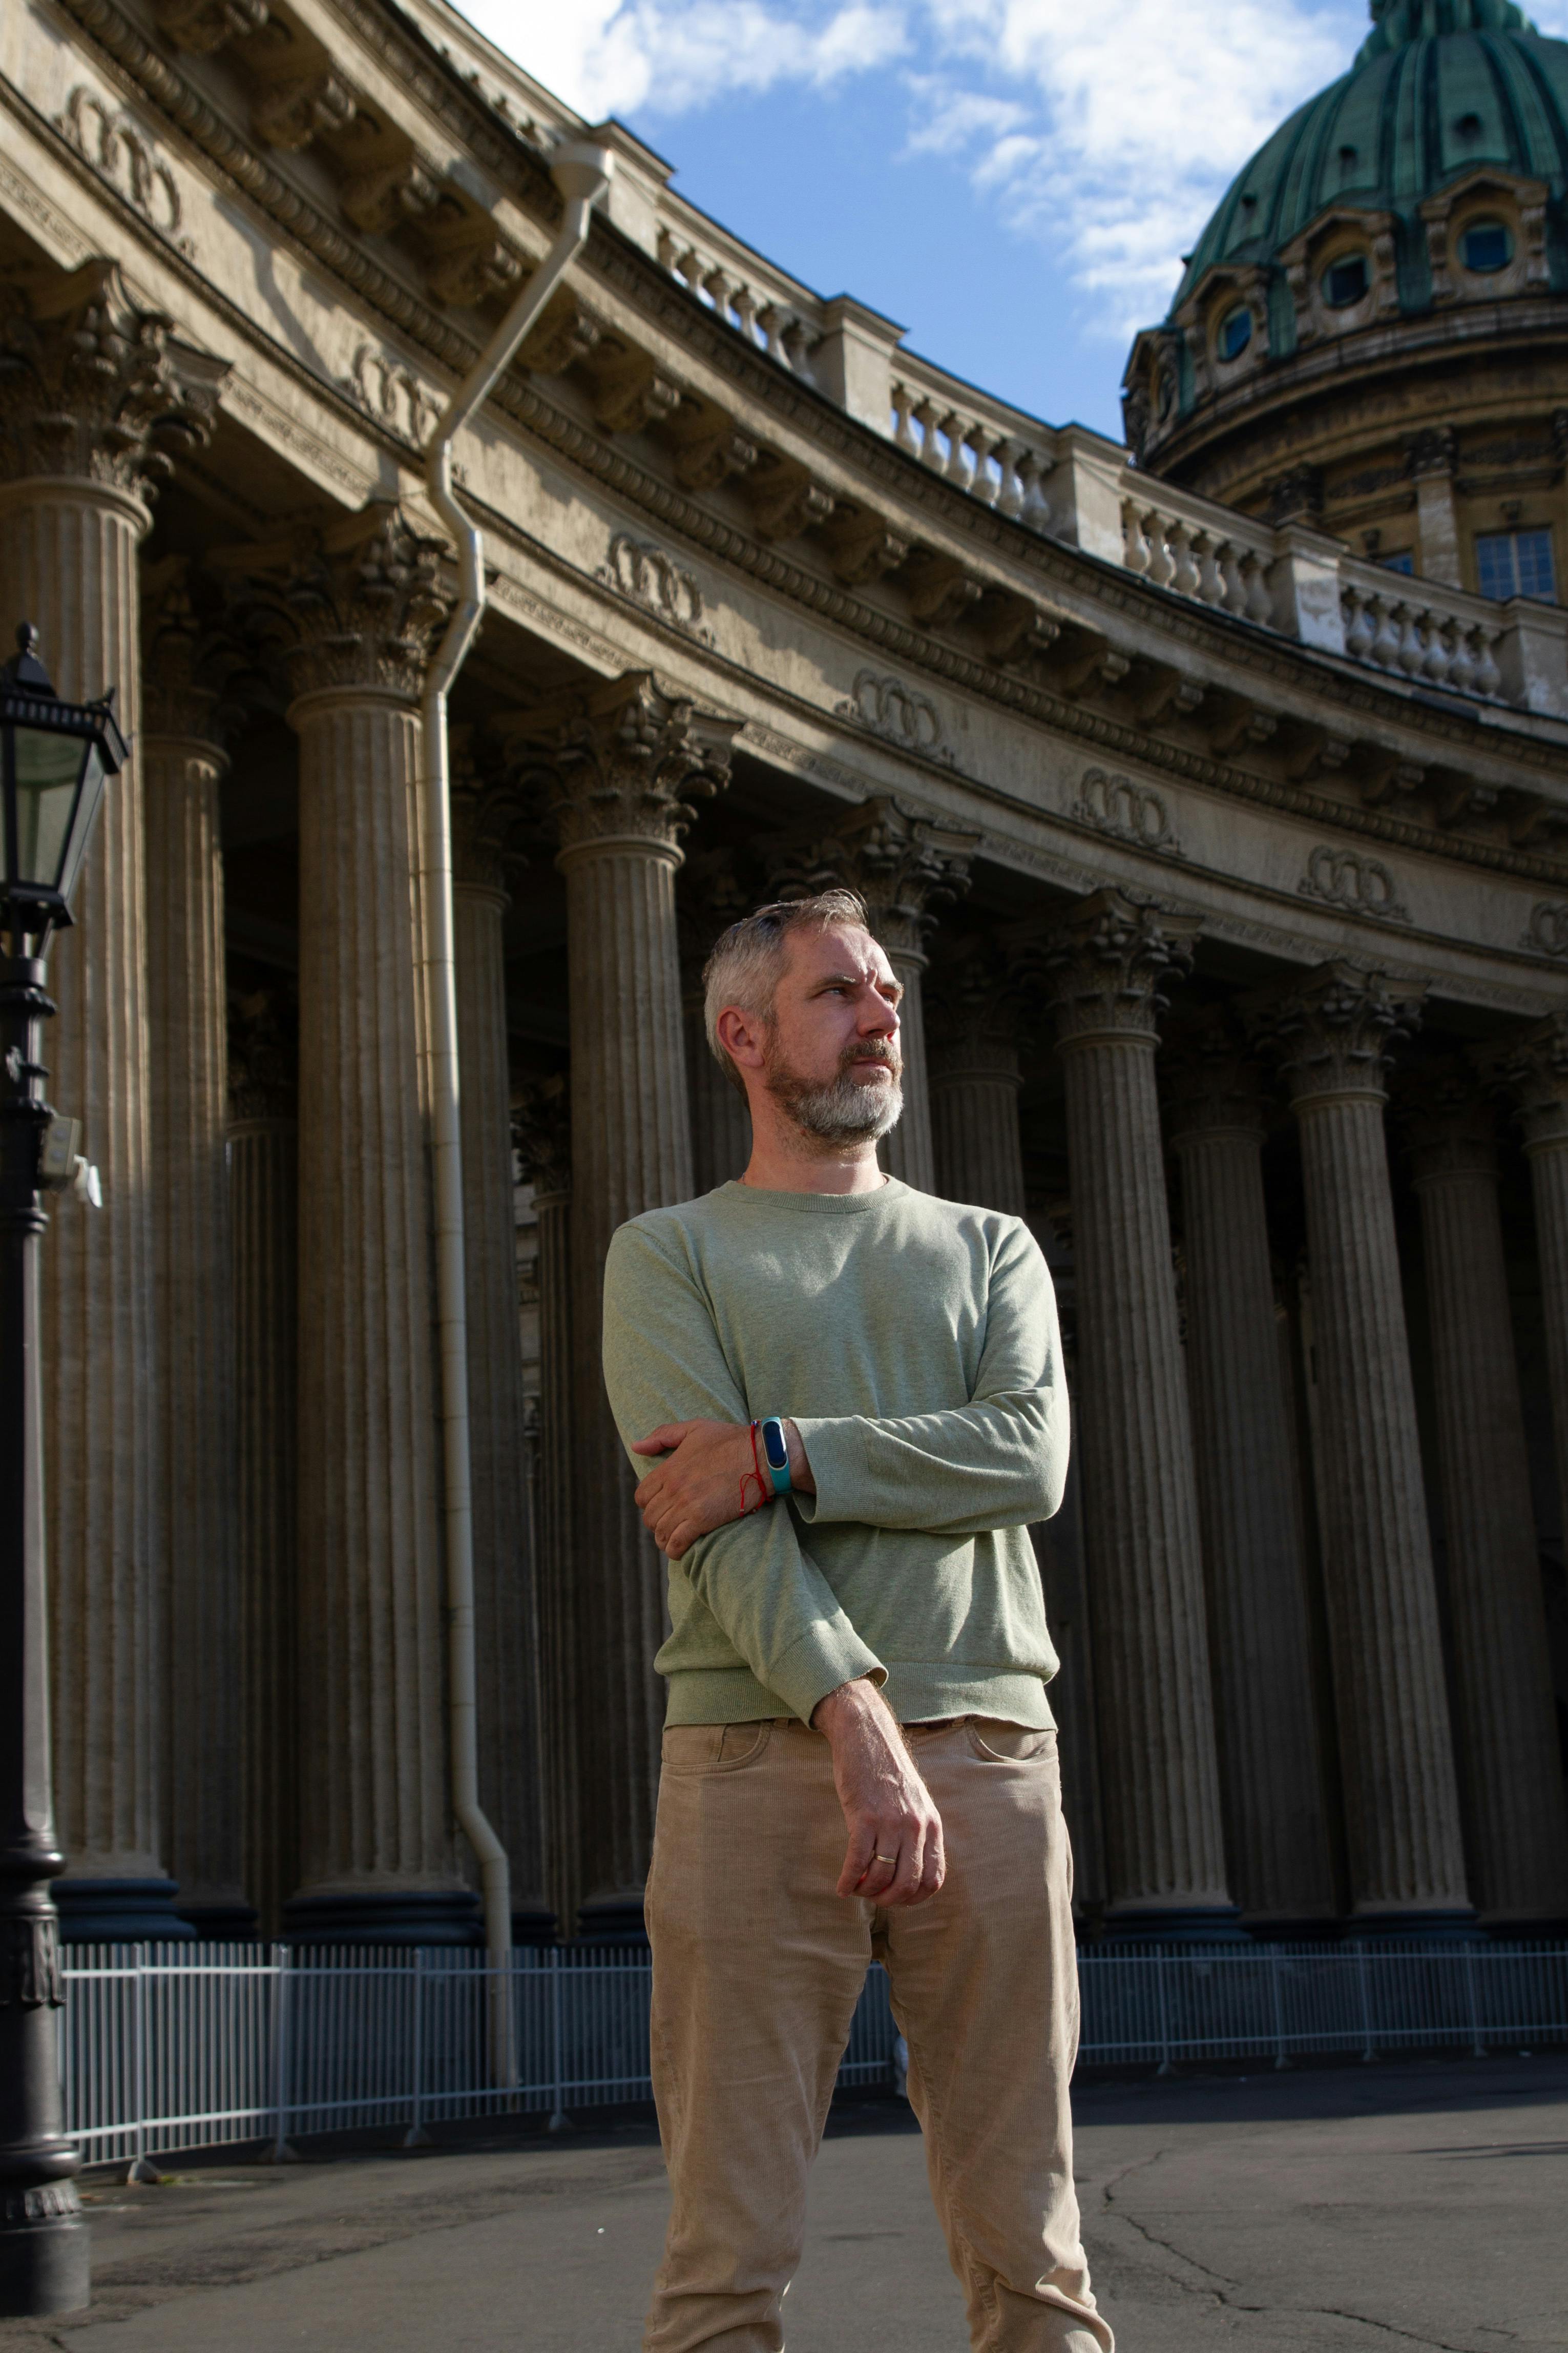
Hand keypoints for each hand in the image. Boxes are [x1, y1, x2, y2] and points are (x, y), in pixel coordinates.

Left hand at [631, 1418, 816, 1556]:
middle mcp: (673, 1489)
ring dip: (664, 1538)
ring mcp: (687, 1506)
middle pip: (650, 1517)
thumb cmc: (730, 1440)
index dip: (649, 1503)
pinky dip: (674, 1550)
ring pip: (661, 1532)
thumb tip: (637, 1447)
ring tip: (674, 1537)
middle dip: (657, 1522)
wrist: (761, 1456)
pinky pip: (677, 1543)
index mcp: (669, 1469)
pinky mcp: (703, 1521)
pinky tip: (679, 1549)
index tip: (661, 1504)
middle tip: (670, 1522)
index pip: (642, 1496)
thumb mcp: (694, 1428)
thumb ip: (663, 1435)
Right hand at [811, 1679, 944, 1908]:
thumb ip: (917, 1832)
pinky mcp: (864, 1817)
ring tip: (856, 1889)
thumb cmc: (886, 1771)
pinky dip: (848, 1881)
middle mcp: (915, 1826)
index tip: (897, 1898)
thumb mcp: (915, 1801)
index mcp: (931, 1824)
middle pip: (907, 1883)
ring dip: (866, 1891)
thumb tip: (908, 1873)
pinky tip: (842, 1887)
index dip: (915, 1898)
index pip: (934, 1878)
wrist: (866, 1736)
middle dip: (889, 1899)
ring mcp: (890, 1822)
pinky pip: (857, 1863)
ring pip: (881, 1877)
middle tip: (874, 1897)